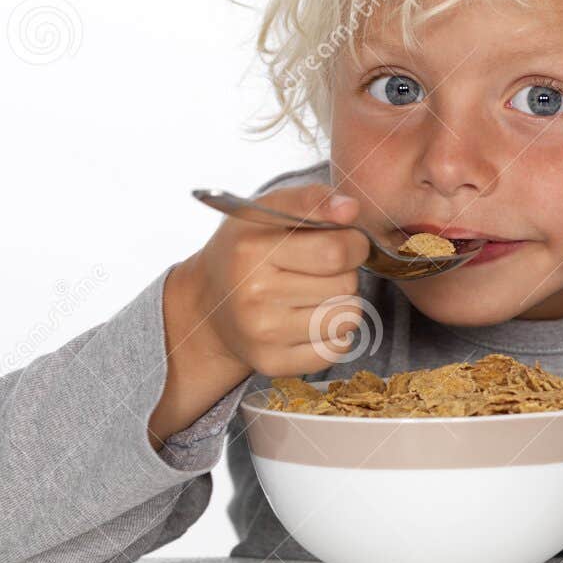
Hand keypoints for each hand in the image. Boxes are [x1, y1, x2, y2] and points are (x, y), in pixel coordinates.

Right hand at [149, 184, 371, 447]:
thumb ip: (312, 199)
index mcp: (252, 249)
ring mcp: (263, 334)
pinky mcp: (273, 363)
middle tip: (320, 269)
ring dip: (342, 302)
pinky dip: (334, 334)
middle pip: (346, 284)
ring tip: (315, 292)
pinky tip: (310, 319)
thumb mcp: (268, 210)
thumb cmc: (247, 249)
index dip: (354, 242)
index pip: (338, 251)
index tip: (344, 240)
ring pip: (347, 316)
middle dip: (345, 272)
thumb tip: (350, 208)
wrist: (209, 304)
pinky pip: (338, 348)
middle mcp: (254, 295)